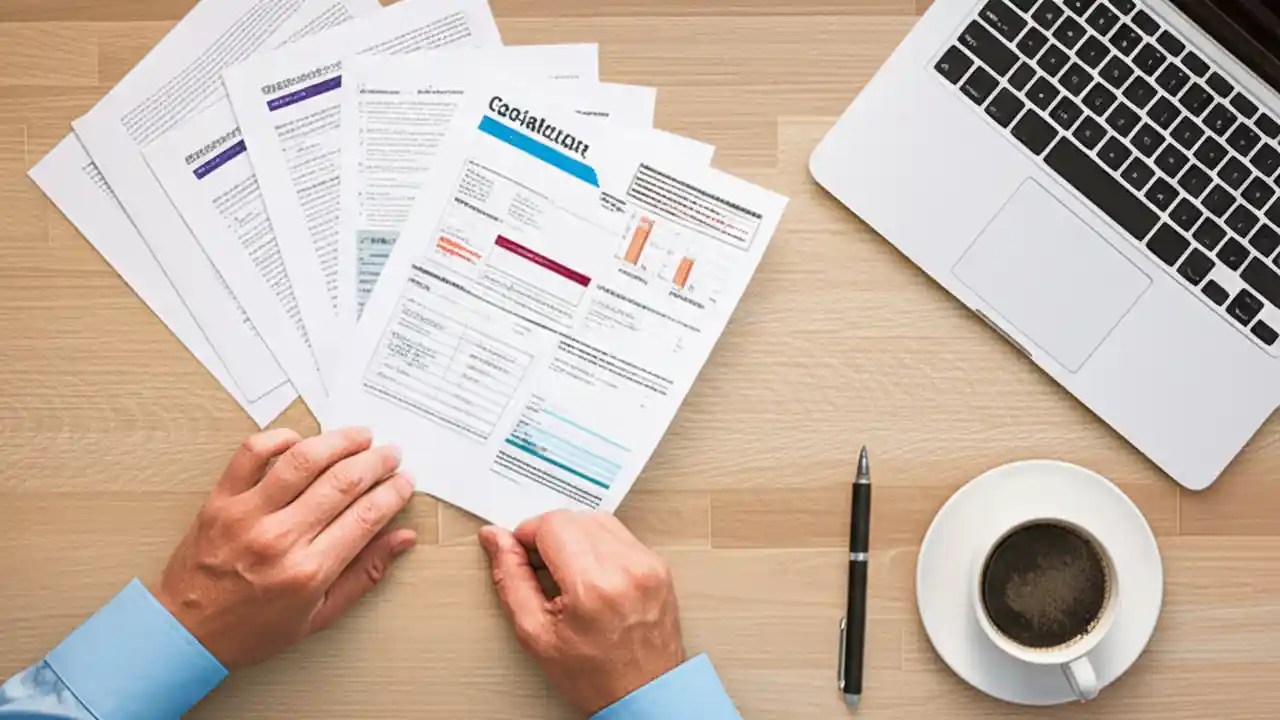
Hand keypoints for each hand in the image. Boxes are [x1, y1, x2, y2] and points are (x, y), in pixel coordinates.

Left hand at [151, 427, 416, 668]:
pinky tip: (302, 440)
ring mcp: (246, 515)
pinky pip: (251, 453)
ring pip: (302, 460)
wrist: (185, 633)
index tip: (404, 482)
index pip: (366, 516)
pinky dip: (280, 438)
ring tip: (358, 437)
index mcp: (308, 572)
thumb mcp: (319, 615)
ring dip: (338, 441)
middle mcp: (279, 539)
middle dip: (376, 462)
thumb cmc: (251, 629)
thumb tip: (402, 539)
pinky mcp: (220, 501)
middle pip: (342, 482)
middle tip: (390, 454)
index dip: (393, 493)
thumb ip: (365, 574)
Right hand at [479, 511, 684, 714]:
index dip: (527, 533)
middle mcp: (626, 568)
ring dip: (575, 537)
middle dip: (549, 535)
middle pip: (574, 517)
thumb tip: (495, 539)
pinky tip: (591, 575)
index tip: (520, 552)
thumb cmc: (594, 676)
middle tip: (541, 567)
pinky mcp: (659, 566)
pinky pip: (620, 536)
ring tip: (567, 574)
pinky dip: (599, 546)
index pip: (552, 524)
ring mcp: (648, 565)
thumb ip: (511, 578)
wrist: (645, 695)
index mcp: (593, 586)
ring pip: (597, 521)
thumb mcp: (535, 634)